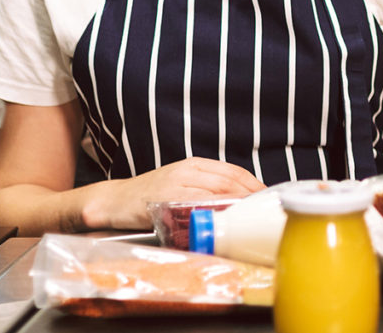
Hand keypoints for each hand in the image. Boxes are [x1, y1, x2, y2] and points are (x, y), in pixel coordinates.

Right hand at [90, 157, 266, 229]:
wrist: (116, 200)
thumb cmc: (150, 195)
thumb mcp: (181, 183)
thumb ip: (205, 187)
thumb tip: (236, 201)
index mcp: (195, 164)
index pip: (232, 171)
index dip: (253, 184)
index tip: (266, 197)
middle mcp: (188, 170)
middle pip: (229, 180)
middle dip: (251, 194)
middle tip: (265, 209)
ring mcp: (177, 183)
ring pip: (216, 190)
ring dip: (238, 202)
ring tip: (252, 215)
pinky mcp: (166, 198)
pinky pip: (196, 203)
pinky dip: (214, 209)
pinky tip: (225, 218)